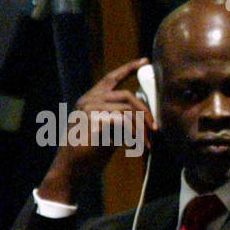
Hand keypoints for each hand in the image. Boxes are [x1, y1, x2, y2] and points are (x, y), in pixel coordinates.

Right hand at [37, 58, 155, 205]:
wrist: (73, 168)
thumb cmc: (91, 152)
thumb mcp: (110, 131)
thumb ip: (123, 119)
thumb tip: (145, 116)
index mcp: (91, 99)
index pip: (111, 78)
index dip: (129, 68)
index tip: (145, 61)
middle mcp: (89, 100)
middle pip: (128, 96)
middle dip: (146, 113)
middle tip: (155, 130)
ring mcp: (90, 109)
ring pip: (128, 110)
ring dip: (142, 128)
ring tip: (146, 144)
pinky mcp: (94, 120)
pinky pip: (124, 122)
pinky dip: (135, 135)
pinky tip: (135, 146)